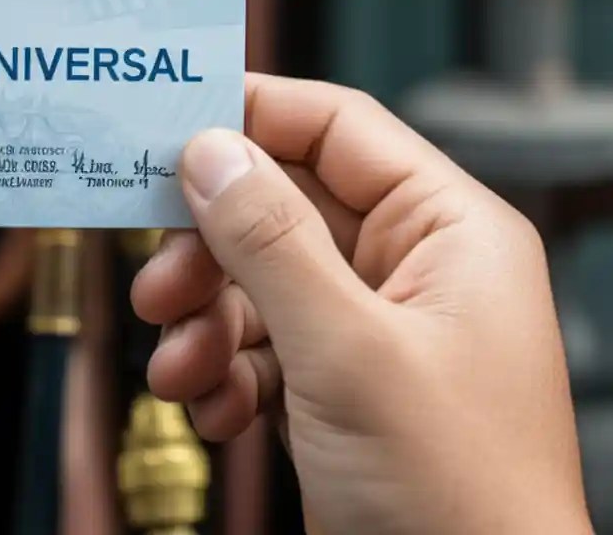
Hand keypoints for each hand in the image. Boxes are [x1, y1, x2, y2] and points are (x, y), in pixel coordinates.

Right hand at [133, 75, 590, 533]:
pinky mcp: (339, 390)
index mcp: (447, 233)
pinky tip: (213, 413)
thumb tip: (211, 151)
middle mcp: (411, 272)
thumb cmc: (456, 494)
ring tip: (180, 370)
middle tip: (156, 287)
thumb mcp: (348, 353)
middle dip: (208, 253)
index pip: (335, 131)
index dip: (249, 118)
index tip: (162, 127)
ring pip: (259, 287)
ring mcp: (372, 334)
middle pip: (280, 213)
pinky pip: (262, 351)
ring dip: (206, 325)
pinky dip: (224, 376)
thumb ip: (271, 242)